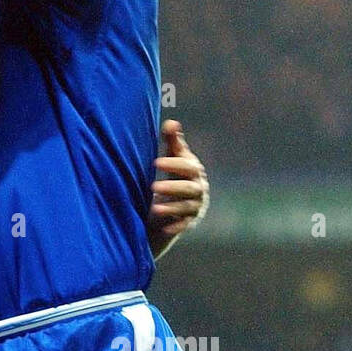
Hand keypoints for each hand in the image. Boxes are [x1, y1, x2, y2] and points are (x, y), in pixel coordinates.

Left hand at [148, 120, 208, 239]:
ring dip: (171, 208)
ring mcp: (195, 207)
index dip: (174, 164)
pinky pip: (184, 225)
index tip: (156, 162)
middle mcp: (198, 189)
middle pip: (188, 189)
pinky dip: (176, 226)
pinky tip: (165, 228)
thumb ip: (172, 141)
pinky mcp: (189, 222)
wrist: (175, 201)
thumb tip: (171, 122)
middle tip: (153, 186)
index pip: (188, 167)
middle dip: (172, 187)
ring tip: (154, 208)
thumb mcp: (172, 158)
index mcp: (193, 171)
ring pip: (186, 208)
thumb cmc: (173, 174)